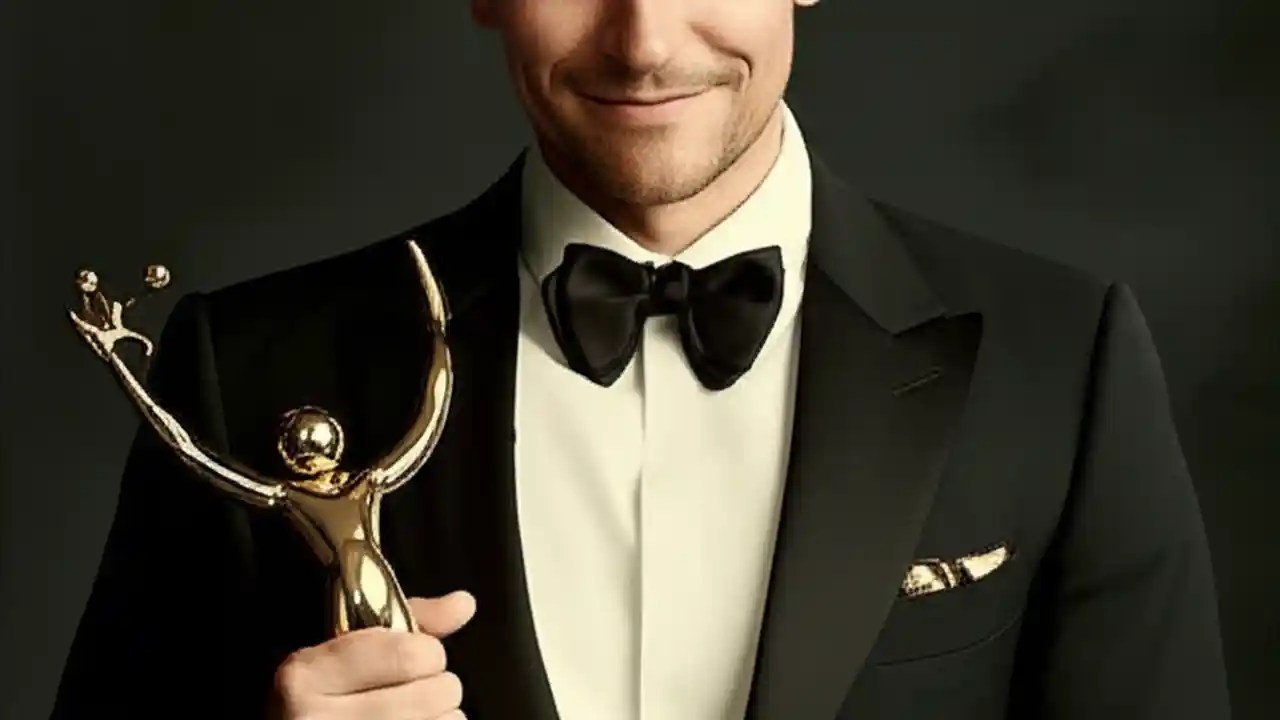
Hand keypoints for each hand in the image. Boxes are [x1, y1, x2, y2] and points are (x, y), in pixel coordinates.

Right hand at [270, 590, 476, 718]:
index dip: (426, 652)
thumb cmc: (324, 699)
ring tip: (411, 714)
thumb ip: (409, 622)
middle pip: (435, 691)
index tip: (414, 657)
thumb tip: (462, 604)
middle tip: (412, 690)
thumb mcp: (347, 652)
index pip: (409, 655)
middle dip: (438, 686)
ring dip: (442, 716)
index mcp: (308, 676)